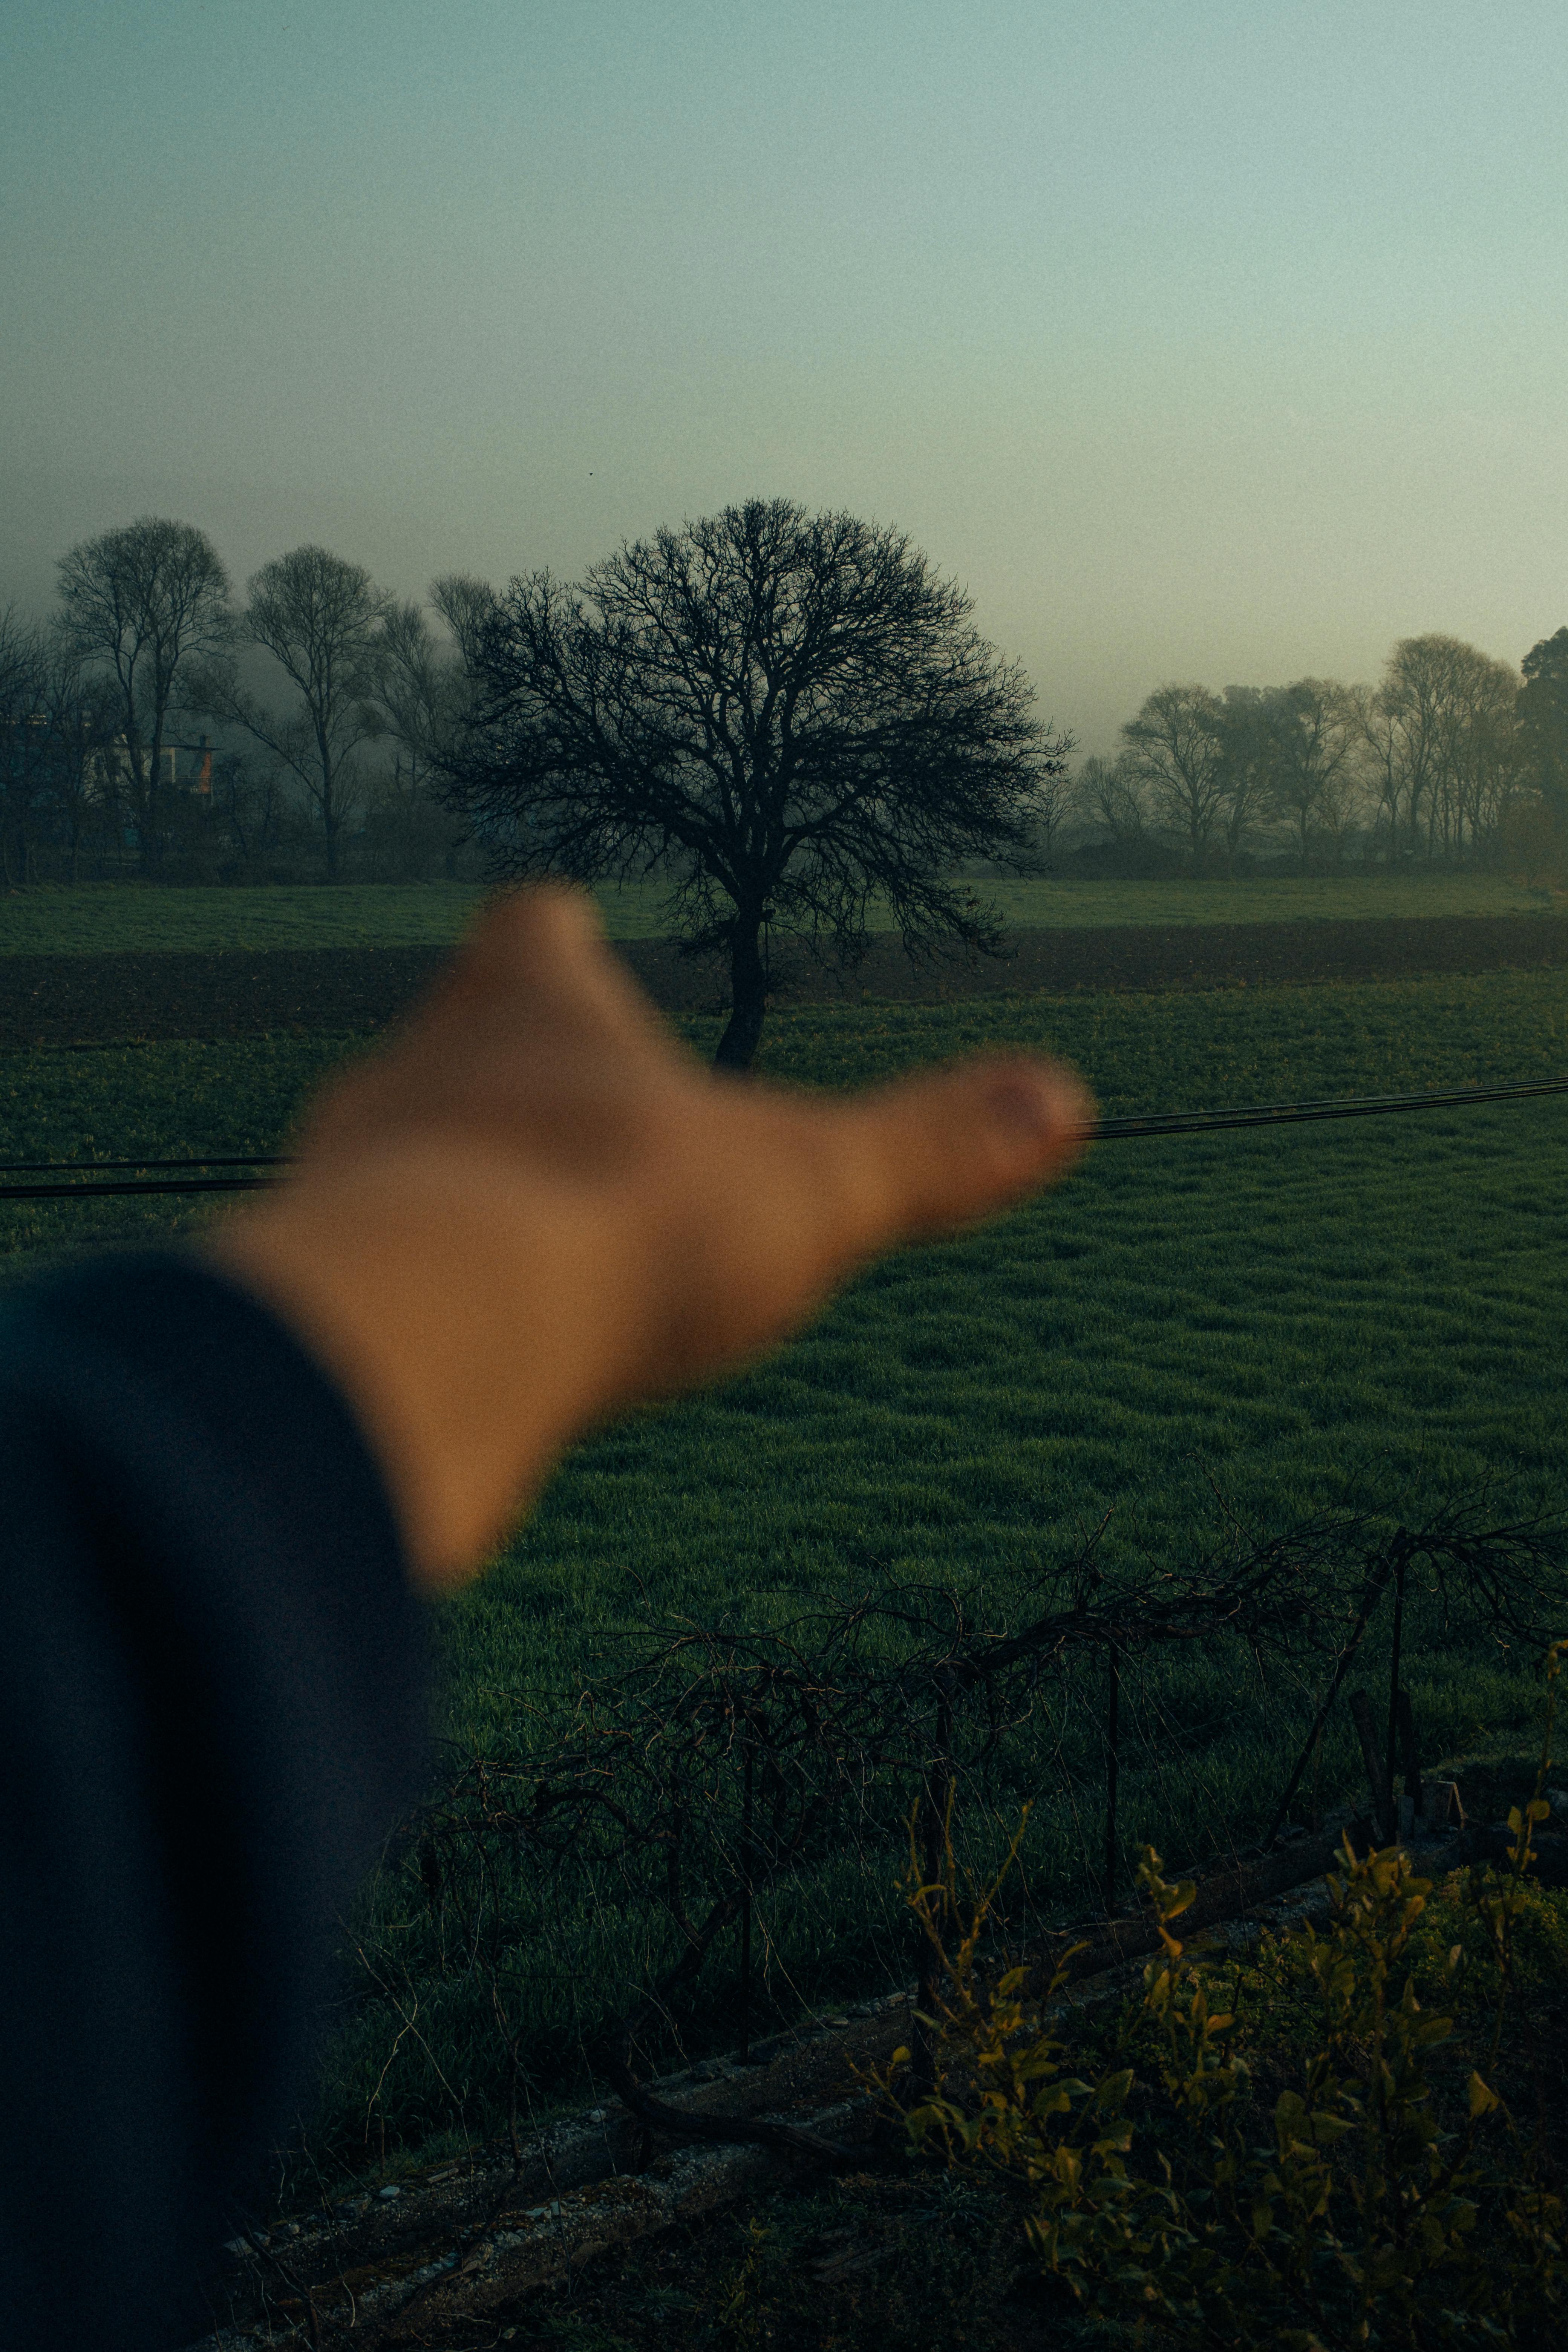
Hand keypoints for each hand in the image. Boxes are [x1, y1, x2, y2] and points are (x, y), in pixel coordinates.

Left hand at [206, 890, 1094, 1588]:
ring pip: (395, 1149)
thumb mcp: (814, 1186)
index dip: (556, 934)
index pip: (529, 931)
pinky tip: (461, 1341)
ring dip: (452, 1178)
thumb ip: (930, 1149)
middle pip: (451, 1034)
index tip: (571, 921)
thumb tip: (1065, 1102)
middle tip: (558, 1093)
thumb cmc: (626, 1224)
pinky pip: (361, 1270)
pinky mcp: (312, 1287)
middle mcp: (418, 1066)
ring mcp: (347, 1173)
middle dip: (504, 1063)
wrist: (441, 1339)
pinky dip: (413, 1288)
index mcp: (528, 1007)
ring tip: (513, 1231)